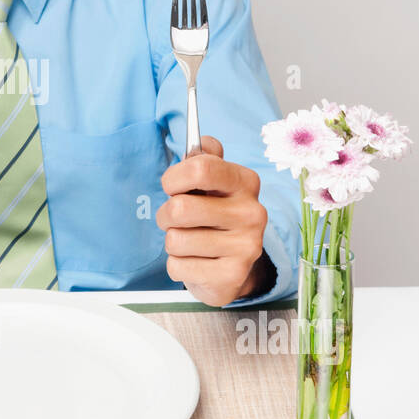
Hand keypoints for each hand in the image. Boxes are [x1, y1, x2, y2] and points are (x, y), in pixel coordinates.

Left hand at [154, 135, 272, 306]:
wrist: (232, 268)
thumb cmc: (214, 216)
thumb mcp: (213, 184)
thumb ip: (205, 159)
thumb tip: (202, 141)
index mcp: (245, 182)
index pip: (201, 169)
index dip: (174, 177)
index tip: (171, 186)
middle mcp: (252, 213)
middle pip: (180, 208)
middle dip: (165, 215)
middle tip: (174, 220)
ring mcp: (246, 247)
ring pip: (175, 240)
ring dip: (172, 242)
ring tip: (189, 242)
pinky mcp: (232, 276)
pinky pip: (178, 266)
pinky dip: (177, 265)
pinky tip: (195, 262)